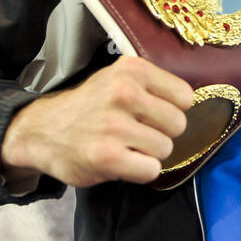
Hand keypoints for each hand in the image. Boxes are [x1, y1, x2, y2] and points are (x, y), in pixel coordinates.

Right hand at [0, 55, 194, 187]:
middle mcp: (124, 92)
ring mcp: (115, 125)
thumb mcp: (118, 79)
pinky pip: (151, 169)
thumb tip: (199, 104)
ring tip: (125, 146)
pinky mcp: (107, 156)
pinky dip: (139, 171)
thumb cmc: (90, 107)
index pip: (184, 97)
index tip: (151, 114)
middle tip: (136, 133)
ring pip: (165, 149)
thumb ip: (153, 85)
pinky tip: (121, 161)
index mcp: (131, 70)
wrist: (41, 130)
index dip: (171, 110)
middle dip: (161, 133)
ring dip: (149, 153)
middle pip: (178, 125)